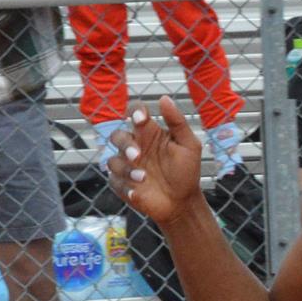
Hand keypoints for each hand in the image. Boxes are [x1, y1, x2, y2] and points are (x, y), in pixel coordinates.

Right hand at [108, 96, 205, 224]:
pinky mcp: (122, 184)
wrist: (183, 202)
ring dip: (125, 169)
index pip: (135, 113)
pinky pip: (113, 181)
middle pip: (117, 136)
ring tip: (143, 178)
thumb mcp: (189, 145)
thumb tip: (164, 98)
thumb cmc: (186, 171)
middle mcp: (135, 146)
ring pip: (112, 160)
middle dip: (124, 144)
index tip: (140, 119)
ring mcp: (126, 165)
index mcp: (149, 133)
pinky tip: (137, 192)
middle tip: (137, 156)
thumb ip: (177, 122)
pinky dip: (124, 186)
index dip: (134, 111)